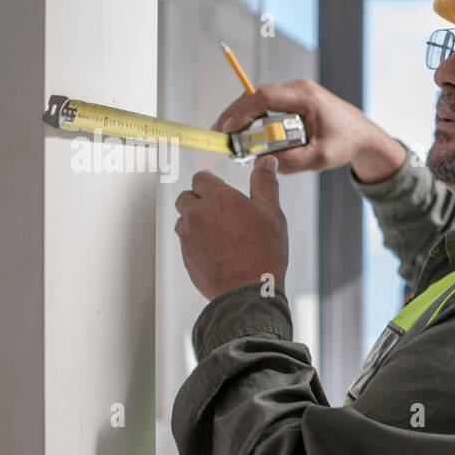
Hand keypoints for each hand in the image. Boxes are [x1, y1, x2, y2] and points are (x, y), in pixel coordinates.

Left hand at [175, 156, 288, 300]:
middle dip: (199, 200)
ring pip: (183, 220)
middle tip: (220, 211)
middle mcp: (197, 214)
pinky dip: (197, 242)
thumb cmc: (262, 253)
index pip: (201, 178)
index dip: (211, 182)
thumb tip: (266, 163)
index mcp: (218, 198)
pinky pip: (186, 242)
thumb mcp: (272, 212)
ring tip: (219, 233)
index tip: (219, 189)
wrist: (248, 292)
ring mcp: (188, 237)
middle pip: (186, 197)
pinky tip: (216, 251)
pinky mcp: (186, 257)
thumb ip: (265, 183)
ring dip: (196, 221)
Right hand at [210, 77, 404, 179]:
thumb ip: (293, 162)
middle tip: (217, 133)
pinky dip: (254, 118)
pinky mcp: (294, 101)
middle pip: (256, 95)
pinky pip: (268, 106)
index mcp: (305, 96)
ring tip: (225, 136)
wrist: (363, 134)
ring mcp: (296, 93)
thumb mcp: (321, 158)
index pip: (265, 97)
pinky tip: (243, 133)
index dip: (242, 111)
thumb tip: (263, 163)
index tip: (226, 128)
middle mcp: (298, 89)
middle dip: (234, 114)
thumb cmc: (346, 143)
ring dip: (242, 116)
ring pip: (260, 100)